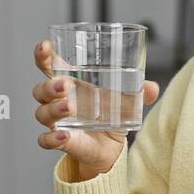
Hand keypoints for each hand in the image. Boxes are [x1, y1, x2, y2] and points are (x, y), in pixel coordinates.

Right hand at [32, 40, 159, 180]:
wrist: (110, 146)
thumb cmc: (110, 113)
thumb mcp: (127, 100)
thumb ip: (139, 93)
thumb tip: (152, 88)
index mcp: (70, 81)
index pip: (48, 65)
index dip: (43, 55)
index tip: (45, 47)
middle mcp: (58, 100)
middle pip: (41, 89)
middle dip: (50, 85)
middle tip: (65, 84)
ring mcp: (57, 121)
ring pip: (42, 113)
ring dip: (53, 109)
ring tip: (68, 108)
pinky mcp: (60, 141)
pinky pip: (46, 140)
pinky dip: (51, 139)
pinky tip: (64, 136)